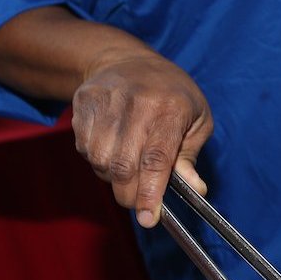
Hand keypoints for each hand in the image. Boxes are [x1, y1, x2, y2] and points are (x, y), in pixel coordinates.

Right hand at [72, 52, 212, 227]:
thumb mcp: (197, 121)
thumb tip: (196, 190)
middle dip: (130, 195)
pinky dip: (98, 161)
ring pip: (100, 160)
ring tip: (129, 171)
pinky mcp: (83, 103)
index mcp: (170, 108)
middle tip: (139, 204)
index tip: (150, 219)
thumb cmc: (173, 95)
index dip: (151, 192)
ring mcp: (105, 101)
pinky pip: (85, 148)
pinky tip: (113, 151)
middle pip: (123, 165)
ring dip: (113, 178)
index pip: (156, 159)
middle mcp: (135, 103)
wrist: (130, 60)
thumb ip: (190, 157)